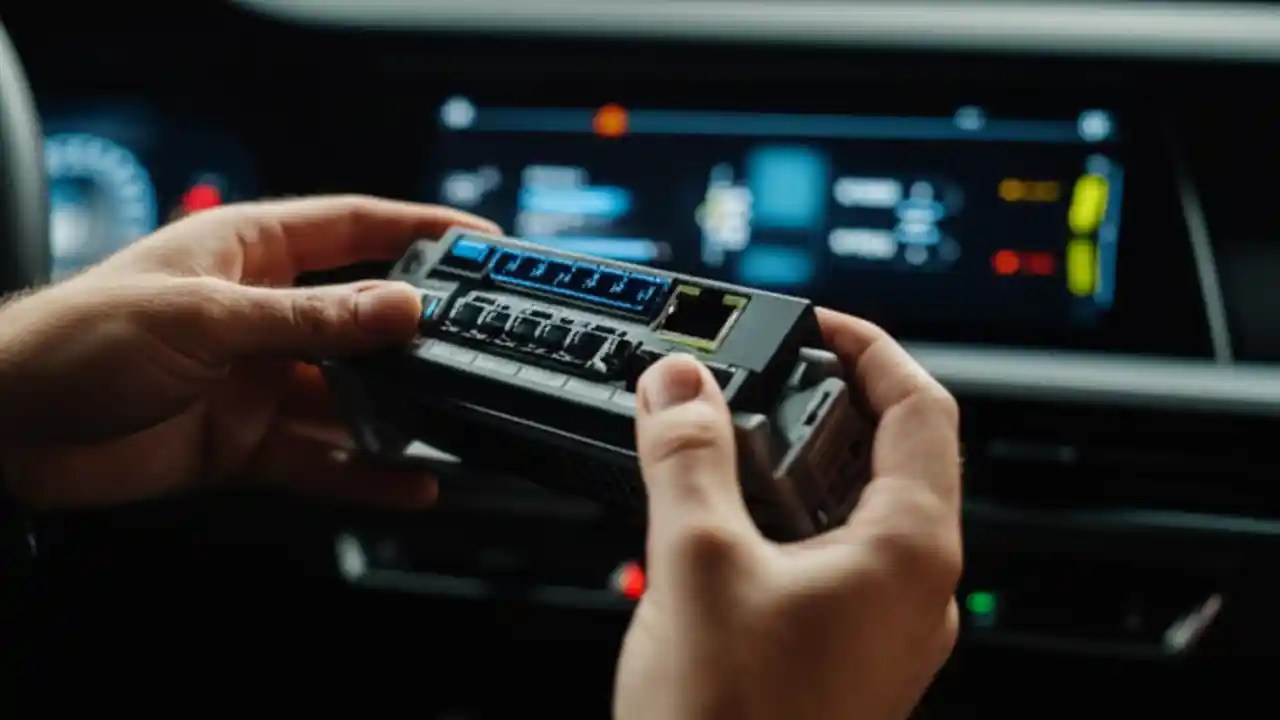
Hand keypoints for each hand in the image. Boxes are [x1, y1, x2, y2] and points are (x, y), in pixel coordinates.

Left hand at [0, 195, 498, 509]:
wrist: (4, 426)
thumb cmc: (75, 337)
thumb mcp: (205, 316)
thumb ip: (311, 320)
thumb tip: (399, 307)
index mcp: (250, 254)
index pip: (354, 228)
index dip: (420, 228)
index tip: (482, 241)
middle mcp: (263, 316)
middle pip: (364, 320)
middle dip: (422, 334)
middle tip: (483, 345)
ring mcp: (257, 381)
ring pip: (351, 398)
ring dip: (401, 413)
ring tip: (457, 423)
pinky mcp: (245, 443)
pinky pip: (321, 460)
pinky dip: (365, 475)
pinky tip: (409, 483)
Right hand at [615, 309, 961, 719]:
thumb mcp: (696, 564)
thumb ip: (687, 456)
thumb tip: (678, 383)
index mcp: (909, 551)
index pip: (922, 408)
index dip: (869, 348)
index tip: (814, 322)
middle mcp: (915, 588)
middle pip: (890, 455)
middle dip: (818, 406)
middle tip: (748, 384)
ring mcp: (885, 628)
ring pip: (855, 511)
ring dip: (794, 466)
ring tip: (722, 451)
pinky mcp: (847, 657)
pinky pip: (831, 561)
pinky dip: (784, 522)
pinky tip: (721, 529)